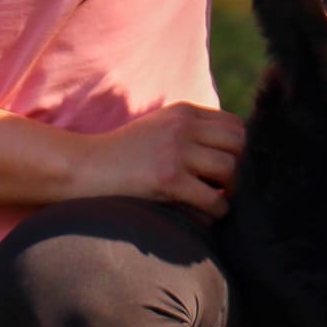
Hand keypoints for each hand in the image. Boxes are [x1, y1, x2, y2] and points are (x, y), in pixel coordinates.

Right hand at [74, 103, 245, 218]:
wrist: (86, 167)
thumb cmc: (123, 154)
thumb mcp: (159, 128)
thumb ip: (191, 132)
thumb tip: (232, 153)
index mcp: (184, 112)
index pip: (235, 124)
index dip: (239, 149)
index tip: (228, 168)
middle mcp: (184, 127)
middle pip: (240, 144)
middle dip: (240, 168)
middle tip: (225, 186)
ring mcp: (176, 152)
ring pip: (231, 169)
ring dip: (229, 190)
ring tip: (214, 199)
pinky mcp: (169, 180)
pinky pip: (213, 199)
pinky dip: (215, 211)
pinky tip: (202, 214)